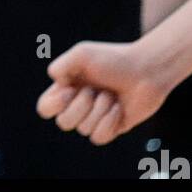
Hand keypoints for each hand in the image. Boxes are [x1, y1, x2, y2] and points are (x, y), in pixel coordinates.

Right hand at [36, 40, 169, 143]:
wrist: (146, 71)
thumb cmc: (114, 59)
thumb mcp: (82, 54)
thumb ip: (61, 65)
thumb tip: (55, 82)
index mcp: (67, 87)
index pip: (45, 108)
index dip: (53, 104)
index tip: (69, 89)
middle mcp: (78, 104)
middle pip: (64, 123)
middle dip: (81, 106)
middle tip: (95, 90)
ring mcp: (94, 118)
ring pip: (84, 129)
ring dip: (100, 109)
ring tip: (111, 95)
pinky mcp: (111, 129)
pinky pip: (99, 137)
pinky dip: (109, 121)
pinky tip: (118, 108)